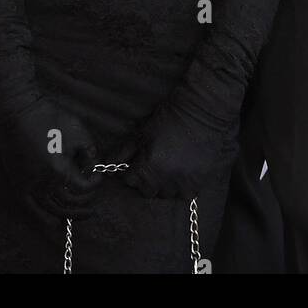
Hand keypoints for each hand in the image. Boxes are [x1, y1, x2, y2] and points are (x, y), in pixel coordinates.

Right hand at [0, 96, 100, 219]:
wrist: (17, 110)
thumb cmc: (48, 117)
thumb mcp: (77, 129)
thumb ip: (89, 151)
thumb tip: (92, 166)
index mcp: (59, 170)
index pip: (83, 188)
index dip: (94, 183)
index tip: (97, 176)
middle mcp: (44, 183)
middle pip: (69, 203)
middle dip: (85, 202)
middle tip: (92, 201)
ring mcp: (29, 185)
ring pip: (52, 209)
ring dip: (69, 214)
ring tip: (80, 214)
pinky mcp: (18, 184)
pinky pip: (31, 209)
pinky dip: (43, 218)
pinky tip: (54, 222)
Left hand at [107, 102, 239, 200]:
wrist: (200, 112)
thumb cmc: (167, 119)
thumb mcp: (141, 133)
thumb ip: (123, 152)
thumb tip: (107, 166)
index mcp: (149, 165)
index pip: (129, 181)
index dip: (130, 170)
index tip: (136, 162)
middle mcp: (165, 178)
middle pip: (147, 191)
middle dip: (145, 179)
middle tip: (152, 163)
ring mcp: (183, 182)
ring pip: (166, 195)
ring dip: (163, 184)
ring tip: (167, 167)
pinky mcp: (198, 182)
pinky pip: (185, 195)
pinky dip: (182, 187)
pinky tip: (181, 172)